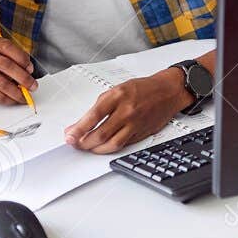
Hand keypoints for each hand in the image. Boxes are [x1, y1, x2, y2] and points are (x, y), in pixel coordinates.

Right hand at [0, 35, 36, 104]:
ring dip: (18, 92)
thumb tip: (28, 71)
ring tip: (25, 95)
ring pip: (3, 84)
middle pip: (7, 66)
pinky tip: (14, 99)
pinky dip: (9, 99)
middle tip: (32, 85)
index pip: (8, 47)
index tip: (30, 68)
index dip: (22, 58)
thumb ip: (14, 59)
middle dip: (24, 78)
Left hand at [64, 69, 189, 153]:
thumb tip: (81, 123)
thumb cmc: (141, 89)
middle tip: (76, 143)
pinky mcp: (141, 133)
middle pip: (101, 134)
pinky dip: (110, 148)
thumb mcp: (117, 90)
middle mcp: (127, 111)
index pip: (93, 116)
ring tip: (88, 147)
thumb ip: (99, 107)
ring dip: (96, 149)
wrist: (167, 91)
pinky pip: (123, 145)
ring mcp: (135, 124)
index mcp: (117, 96)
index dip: (79, 129)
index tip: (69, 135)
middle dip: (84, 142)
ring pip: (112, 144)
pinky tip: (103, 146)